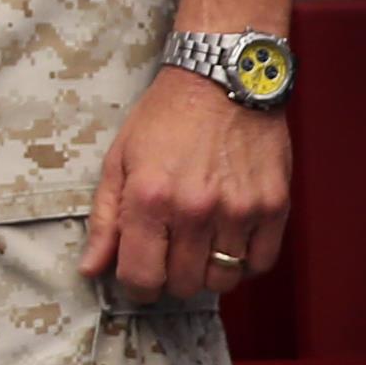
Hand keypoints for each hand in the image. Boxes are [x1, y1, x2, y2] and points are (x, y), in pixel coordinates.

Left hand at [85, 67, 289, 305]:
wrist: (222, 78)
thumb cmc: (166, 117)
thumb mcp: (119, 160)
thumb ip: (105, 220)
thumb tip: (91, 269)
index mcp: (151, 199)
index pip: (142, 278)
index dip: (137, 286)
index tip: (140, 275)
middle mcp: (196, 209)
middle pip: (184, 285)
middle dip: (172, 277)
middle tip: (171, 253)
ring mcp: (239, 210)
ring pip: (223, 280)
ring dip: (208, 272)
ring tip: (200, 245)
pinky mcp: (274, 205)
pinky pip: (261, 263)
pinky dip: (245, 262)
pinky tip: (231, 241)